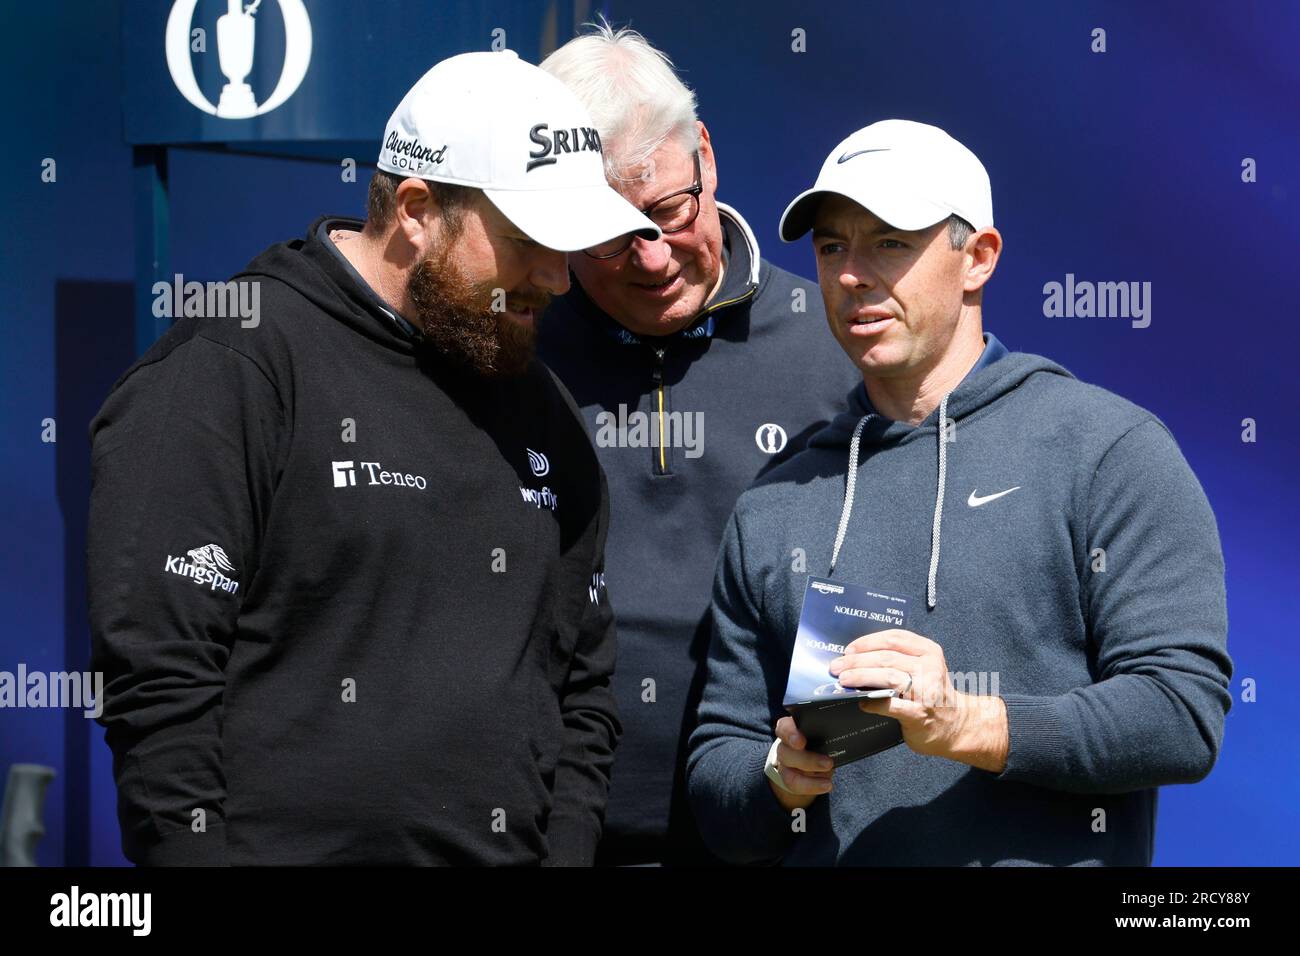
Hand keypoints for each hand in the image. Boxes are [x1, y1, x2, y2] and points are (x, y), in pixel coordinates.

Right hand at [767, 716, 834, 810]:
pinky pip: (795, 785)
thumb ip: (826, 733)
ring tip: (828, 782)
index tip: (801, 742)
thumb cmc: (818, 741)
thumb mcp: (822, 733)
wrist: (809, 758)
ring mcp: (784, 764)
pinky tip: (825, 785)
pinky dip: (812, 786)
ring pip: (789, 773)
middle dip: (807, 760)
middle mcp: (784, 746)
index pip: (784, 727)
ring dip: (810, 780)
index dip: (790, 734)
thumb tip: (843, 734)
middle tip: (828, 763)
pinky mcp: (788, 778)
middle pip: (786, 752)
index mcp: (790, 728)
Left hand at [830, 629, 1007, 769]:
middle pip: (886, 658)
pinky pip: (891, 705)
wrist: (956, 726)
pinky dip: (873, 703)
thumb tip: (857, 656)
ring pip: (888, 677)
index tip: (848, 649)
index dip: (867, 642)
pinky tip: (861, 703)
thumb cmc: (932, 694)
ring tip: (843, 681)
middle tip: (836, 667)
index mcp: (929, 651)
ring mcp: (927, 691)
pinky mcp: (920, 714)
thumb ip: (899, 659)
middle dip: (856, 661)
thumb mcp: (924, 668)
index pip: (894, 638)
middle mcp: (930, 668)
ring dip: (860, 677)